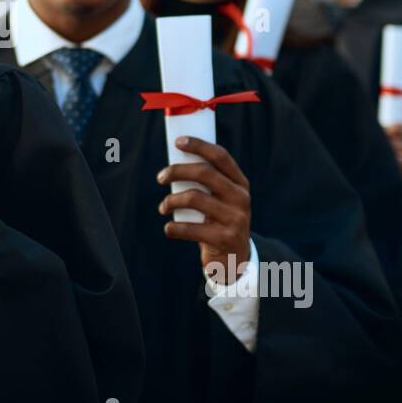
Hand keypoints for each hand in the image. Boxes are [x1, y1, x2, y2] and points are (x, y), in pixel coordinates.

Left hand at [156, 136, 251, 282]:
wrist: (235, 260)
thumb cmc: (218, 221)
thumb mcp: (221, 199)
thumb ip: (208, 183)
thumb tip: (175, 161)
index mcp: (240, 183)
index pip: (220, 156)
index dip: (199, 145)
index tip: (178, 142)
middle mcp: (241, 198)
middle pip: (204, 173)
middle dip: (176, 171)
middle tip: (160, 177)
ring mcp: (235, 218)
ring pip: (194, 198)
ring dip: (170, 201)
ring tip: (163, 208)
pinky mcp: (225, 238)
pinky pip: (190, 228)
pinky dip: (173, 227)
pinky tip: (168, 228)